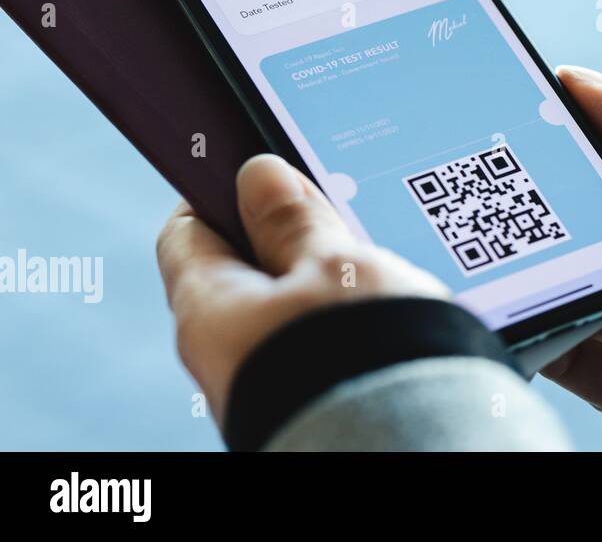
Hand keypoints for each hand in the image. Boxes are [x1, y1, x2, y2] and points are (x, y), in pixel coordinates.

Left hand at [157, 154, 448, 425]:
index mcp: (209, 311)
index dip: (221, 193)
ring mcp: (260, 383)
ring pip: (281, 310)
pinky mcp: (301, 399)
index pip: (187, 233)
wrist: (402, 442)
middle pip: (240, 272)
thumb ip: (296, 219)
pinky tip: (383, 314)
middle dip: (287, 238)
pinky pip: (310, 344)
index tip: (259, 171)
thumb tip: (259, 176)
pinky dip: (339, 321)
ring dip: (321, 282)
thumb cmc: (358, 356)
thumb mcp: (334, 263)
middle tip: (335, 218)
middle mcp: (223, 355)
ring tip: (373, 269)